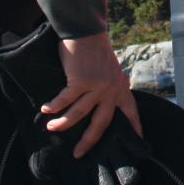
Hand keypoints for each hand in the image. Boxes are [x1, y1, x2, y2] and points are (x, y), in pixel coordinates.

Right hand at [41, 32, 141, 157]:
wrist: (85, 31)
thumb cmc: (93, 49)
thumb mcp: (108, 69)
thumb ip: (107, 86)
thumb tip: (95, 105)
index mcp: (120, 86)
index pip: (130, 110)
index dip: (134, 126)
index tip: (138, 140)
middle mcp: (111, 89)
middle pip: (101, 123)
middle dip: (88, 141)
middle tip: (79, 153)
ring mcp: (97, 86)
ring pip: (78, 114)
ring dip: (62, 123)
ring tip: (51, 127)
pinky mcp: (81, 82)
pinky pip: (64, 100)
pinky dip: (53, 106)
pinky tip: (46, 110)